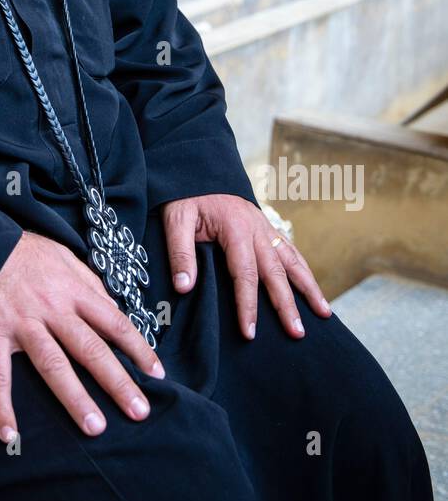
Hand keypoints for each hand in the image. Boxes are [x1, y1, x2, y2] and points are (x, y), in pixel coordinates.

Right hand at [0, 231, 164, 442]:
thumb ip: (88, 282)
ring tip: (96, 428)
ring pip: (52, 365)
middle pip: (90, 348)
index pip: (114, 322)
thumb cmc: (21, 251)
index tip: (158, 374)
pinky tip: (9, 435)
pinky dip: (1, 406)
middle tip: (140, 412)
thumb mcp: (62, 255)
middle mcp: (51, 308)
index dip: (138, 349)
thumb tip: (113, 308)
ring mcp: (21, 322)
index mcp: (72, 289)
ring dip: (75, 398)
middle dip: (117, 382)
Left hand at [162, 193, 332, 340]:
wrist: (199, 167)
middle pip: (276, 272)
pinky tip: (312, 287)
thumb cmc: (186, 195)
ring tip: (324, 314)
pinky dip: (304, 270)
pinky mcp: (267, 227)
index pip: (245, 274)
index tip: (250, 332)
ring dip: (309, 288)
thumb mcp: (175, 219)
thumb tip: (185, 287)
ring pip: (293, 261)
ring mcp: (266, 228)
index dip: (248, 305)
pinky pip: (290, 251)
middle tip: (298, 333)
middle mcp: (257, 229)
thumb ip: (180, 252)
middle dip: (287, 305)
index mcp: (235, 229)